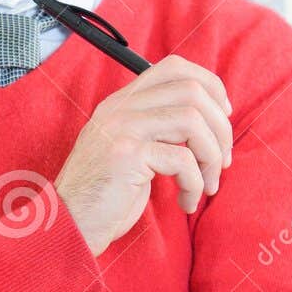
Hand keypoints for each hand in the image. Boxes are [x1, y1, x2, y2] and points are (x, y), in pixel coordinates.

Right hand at [54, 55, 233, 255]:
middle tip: (222, 161)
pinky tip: (187, 202)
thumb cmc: (106, 195)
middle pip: (192, 91)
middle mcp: (121, 108)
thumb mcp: (131, 150)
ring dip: (212, 156)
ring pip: (192, 120)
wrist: (69, 224)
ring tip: (207, 184)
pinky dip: (194, 183)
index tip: (223, 116)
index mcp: (123, 102)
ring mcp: (122, 128)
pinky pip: (182, 158)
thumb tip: (211, 122)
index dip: (210, 86)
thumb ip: (159, 129)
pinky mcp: (126, 155)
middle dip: (221, 127)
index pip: (174, 67)